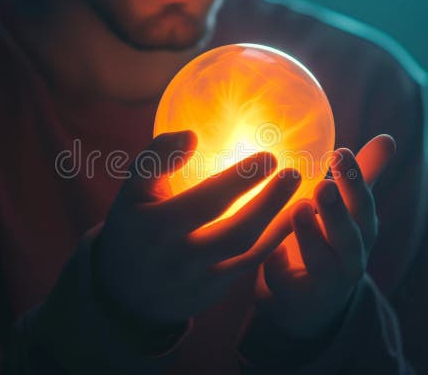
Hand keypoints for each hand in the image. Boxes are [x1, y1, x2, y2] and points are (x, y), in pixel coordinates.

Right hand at [94, 130, 301, 326]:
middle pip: (234, 232)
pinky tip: (292, 218)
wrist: (126, 292)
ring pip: (246, 252)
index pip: (204, 201)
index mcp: (156, 226)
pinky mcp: (213, 290)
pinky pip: (250, 264)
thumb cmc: (133, 227)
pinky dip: (273, 240)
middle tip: (293, 173)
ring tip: (300, 192)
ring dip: (278, 221)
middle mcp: (180, 256)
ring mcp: (199, 277)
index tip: (269, 156)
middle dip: (268, 202)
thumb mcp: (132, 191)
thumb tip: (192, 135)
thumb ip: (157, 158)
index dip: (239, 180)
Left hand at [252, 134, 395, 338]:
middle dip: (337, 211)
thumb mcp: (347, 209)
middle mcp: (351, 257)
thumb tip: (389, 137)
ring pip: (322, 262)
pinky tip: (269, 251)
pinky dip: (279, 270)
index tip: (339, 152)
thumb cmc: (329, 241)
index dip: (354, 180)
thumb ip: (363, 175)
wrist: (311, 301)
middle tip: (323, 185)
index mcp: (362, 229)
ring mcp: (327, 282)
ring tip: (297, 209)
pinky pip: (288, 286)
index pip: (363, 203)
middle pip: (349, 235)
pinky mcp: (299, 300)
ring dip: (310, 236)